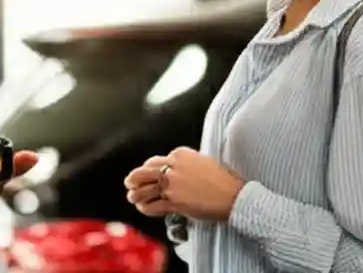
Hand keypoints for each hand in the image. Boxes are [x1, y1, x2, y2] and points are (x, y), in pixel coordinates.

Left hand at [124, 147, 243, 221]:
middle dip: (134, 178)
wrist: (233, 195)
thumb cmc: (223, 180)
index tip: (146, 174)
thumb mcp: (203, 162)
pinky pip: (152, 205)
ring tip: (133, 198)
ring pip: (144, 189)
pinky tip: (144, 208)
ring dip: (136, 194)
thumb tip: (174, 171)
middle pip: (144, 171)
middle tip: (129, 183)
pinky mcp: (173, 202)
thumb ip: (186, 164)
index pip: (156, 160)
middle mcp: (173, 167)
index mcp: (180, 154)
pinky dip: (145, 207)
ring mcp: (172, 185)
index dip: (148, 169)